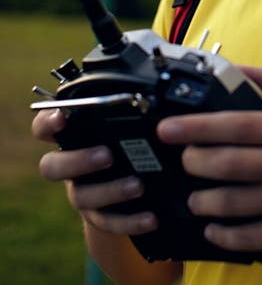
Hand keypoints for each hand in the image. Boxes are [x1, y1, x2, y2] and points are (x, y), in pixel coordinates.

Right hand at [32, 108, 158, 236]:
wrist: (135, 181)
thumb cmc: (129, 138)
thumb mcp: (125, 123)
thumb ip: (126, 114)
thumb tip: (154, 100)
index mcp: (70, 137)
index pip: (44, 127)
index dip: (47, 122)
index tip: (62, 118)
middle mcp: (69, 166)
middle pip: (52, 167)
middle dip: (78, 161)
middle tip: (107, 155)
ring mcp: (80, 192)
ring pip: (81, 196)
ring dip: (110, 191)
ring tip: (138, 185)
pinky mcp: (98, 217)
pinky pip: (109, 222)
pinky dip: (130, 221)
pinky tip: (150, 218)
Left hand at [157, 67, 261, 253]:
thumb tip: (234, 68)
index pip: (238, 124)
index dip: (197, 127)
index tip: (168, 128)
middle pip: (229, 164)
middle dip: (194, 164)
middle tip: (183, 162)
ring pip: (235, 202)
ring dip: (204, 201)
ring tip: (195, 197)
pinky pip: (251, 236)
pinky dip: (225, 234)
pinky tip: (214, 227)